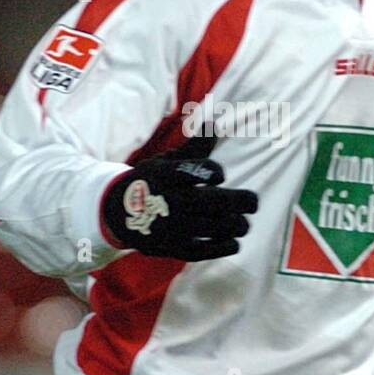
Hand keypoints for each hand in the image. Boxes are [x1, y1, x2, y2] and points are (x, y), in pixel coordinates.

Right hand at [100, 134, 257, 261]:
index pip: (189, 171)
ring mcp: (171, 226)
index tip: (221, 176)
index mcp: (165, 175)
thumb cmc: (153, 181)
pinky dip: (224, 246)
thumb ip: (194, 148)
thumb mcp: (166, 161)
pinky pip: (204, 250)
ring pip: (213, 226)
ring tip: (244, 222)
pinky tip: (235, 241)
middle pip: (211, 201)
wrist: (120, 214)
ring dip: (237, 225)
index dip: (209, 172)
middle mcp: (168, 200)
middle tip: (253, 202)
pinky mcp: (172, 247)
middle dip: (240, 201)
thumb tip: (214, 124)